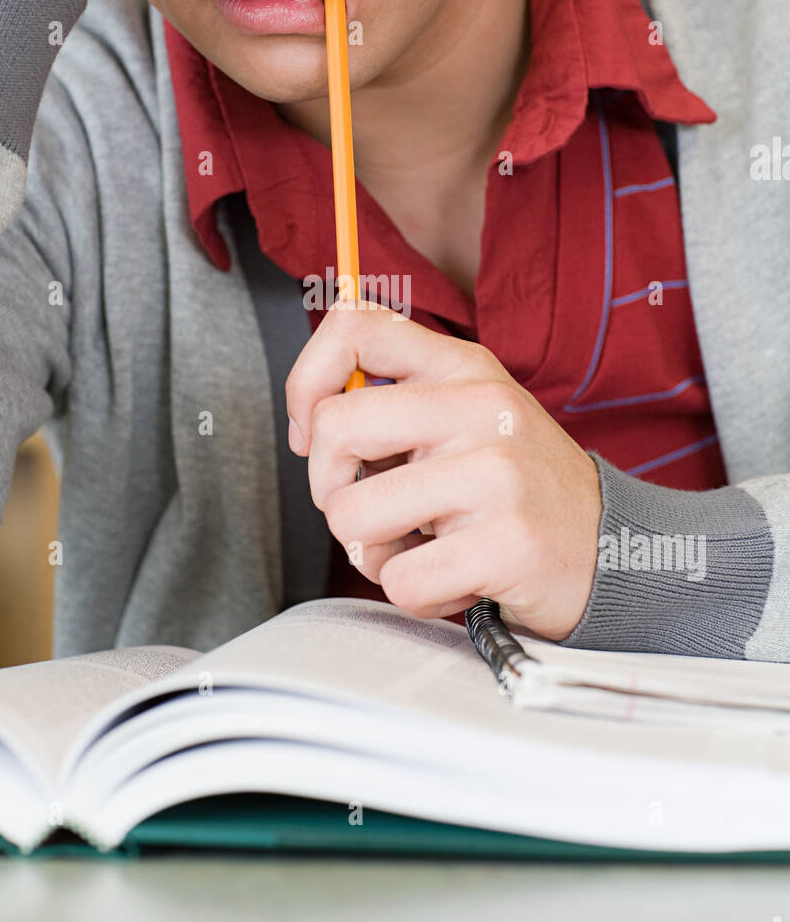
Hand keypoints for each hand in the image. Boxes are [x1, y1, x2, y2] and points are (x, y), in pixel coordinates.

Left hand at [285, 301, 601, 638]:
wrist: (615, 550)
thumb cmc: (521, 488)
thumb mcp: (470, 416)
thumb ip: (399, 400)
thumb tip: (311, 416)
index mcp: (465, 368)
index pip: (354, 328)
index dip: (307, 382)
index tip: (314, 433)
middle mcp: (481, 408)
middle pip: (335, 427)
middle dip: (329, 486)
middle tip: (369, 509)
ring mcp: (496, 475)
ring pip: (352, 515)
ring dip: (371, 551)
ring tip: (422, 547)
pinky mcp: (506, 544)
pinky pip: (399, 580)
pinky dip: (416, 593)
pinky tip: (456, 576)